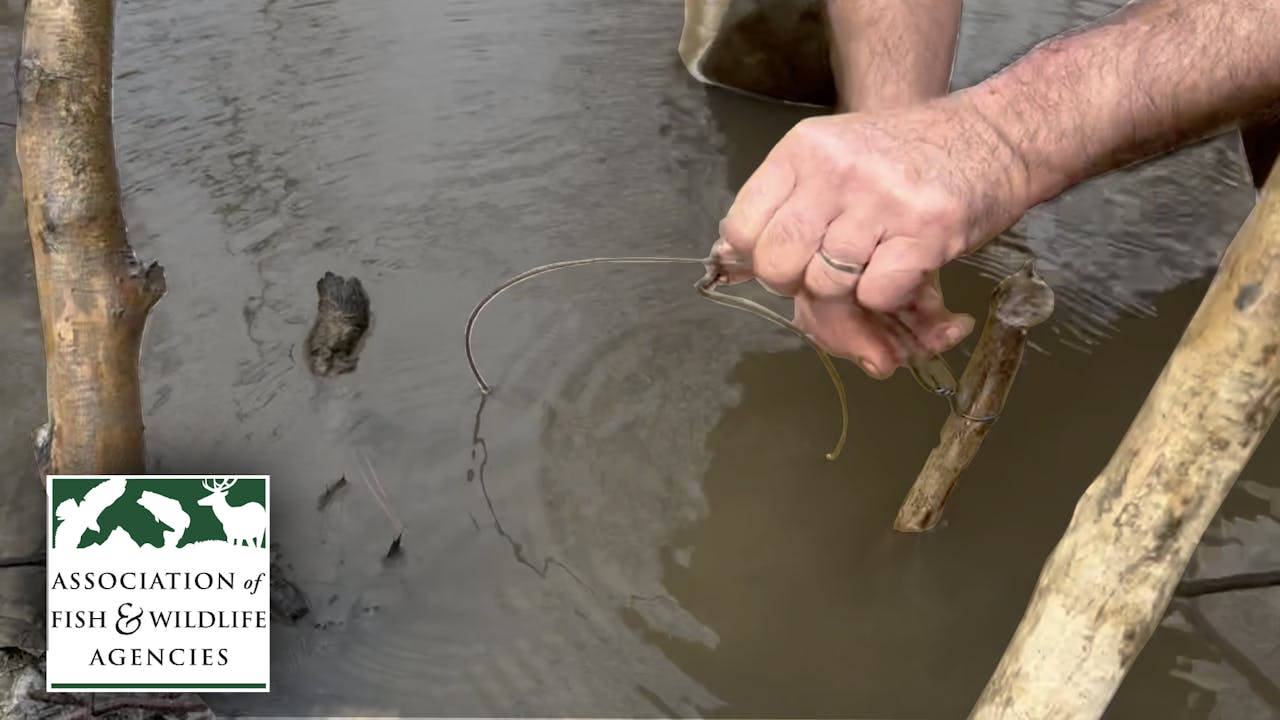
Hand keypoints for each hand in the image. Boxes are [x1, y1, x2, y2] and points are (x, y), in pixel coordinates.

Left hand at [712, 95, 1030, 376]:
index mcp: (803, 150)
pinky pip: (876, 295)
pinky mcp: (925, 230)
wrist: (998, 134)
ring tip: (876, 268)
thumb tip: (731, 264)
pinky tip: (906, 272)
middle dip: (798, 284)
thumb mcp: (839, 158)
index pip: (741, 228)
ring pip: (826, 285)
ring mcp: (881, 199)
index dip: (758, 259)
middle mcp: (836, 170)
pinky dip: (889, 298)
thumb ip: (790, 204)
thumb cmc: (911, 157)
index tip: (787, 260)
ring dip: (850, 295)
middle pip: (777, 263)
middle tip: (830, 275)